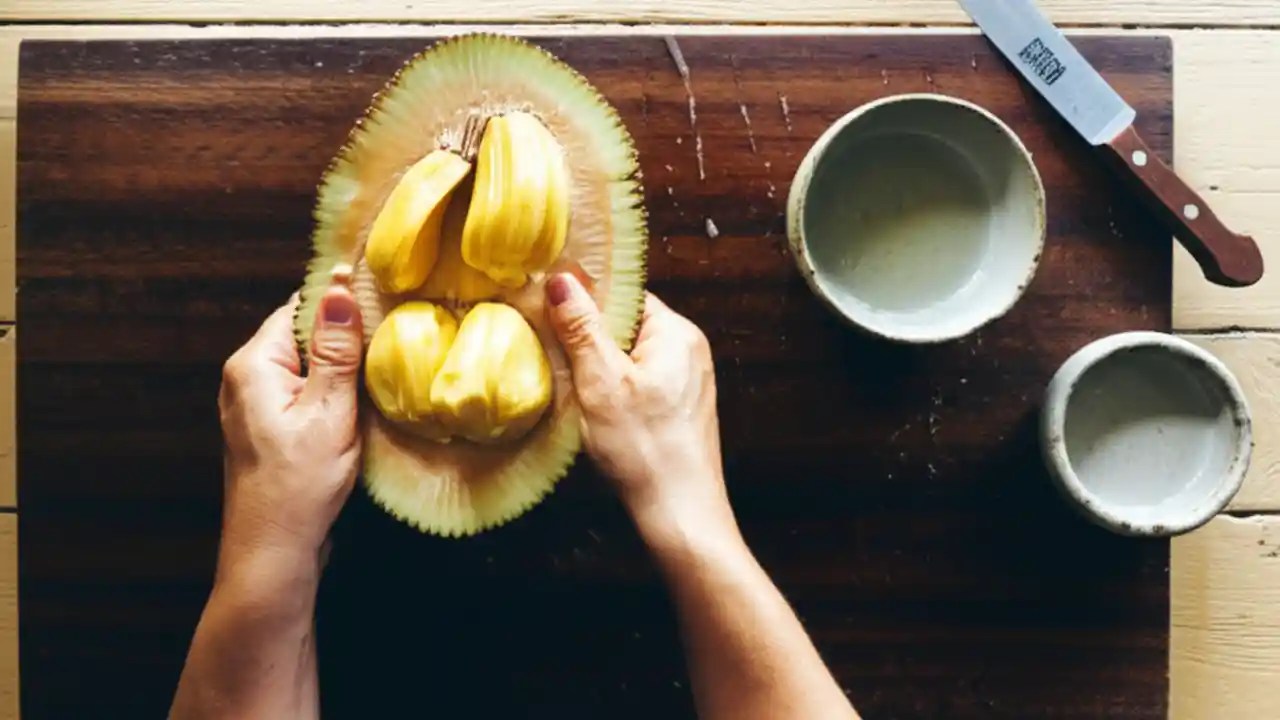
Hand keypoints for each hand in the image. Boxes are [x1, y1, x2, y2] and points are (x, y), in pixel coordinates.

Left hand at [217, 283, 364, 572]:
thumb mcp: (329, 411)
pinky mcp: (267, 430)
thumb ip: (336, 350)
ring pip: (306, 369)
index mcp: (253, 365)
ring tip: (379, 376)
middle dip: (345, 340)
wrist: (273, 552)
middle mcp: (244, 379)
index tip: (383, 302)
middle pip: (303, 337)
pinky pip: (302, 395)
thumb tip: (342, 291)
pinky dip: (331, 397)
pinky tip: (358, 410)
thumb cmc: (298, 486)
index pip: (300, 308)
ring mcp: (253, 406)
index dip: (341, 303)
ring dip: (341, 373)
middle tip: (391, 344)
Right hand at [545, 273, 735, 540]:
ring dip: (596, 369)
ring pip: (628, 358)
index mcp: (677, 333)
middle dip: (587, 339)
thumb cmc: (646, 449)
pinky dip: (612, 392)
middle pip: (625, 326)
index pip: (624, 295)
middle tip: (552, 353)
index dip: (585, 301)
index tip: (547, 310)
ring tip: (570, 386)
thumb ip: (581, 329)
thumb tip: (561, 280)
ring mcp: (686, 382)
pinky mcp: (678, 410)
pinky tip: (593, 412)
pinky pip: (638, 384)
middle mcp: (688, 350)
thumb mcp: (602, 383)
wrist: (681, 515)